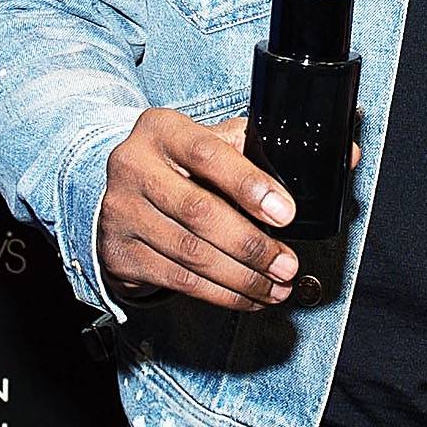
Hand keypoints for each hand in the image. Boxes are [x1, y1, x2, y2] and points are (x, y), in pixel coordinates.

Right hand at [97, 111, 297, 312]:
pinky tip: (247, 296)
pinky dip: (221, 294)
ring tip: (276, 287)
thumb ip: (247, 150)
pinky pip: (179, 281)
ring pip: (191, 254)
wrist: (125, 200)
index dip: (249, 185)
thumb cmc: (181, 169)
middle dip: (251, 245)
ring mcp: (122, 212)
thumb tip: (305, 176)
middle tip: (286, 264)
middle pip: (199, 211)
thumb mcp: (208, 143)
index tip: (284, 213)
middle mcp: (134, 167)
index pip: (207, 154)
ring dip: (243, 277)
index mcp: (162, 130)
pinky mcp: (121, 254)